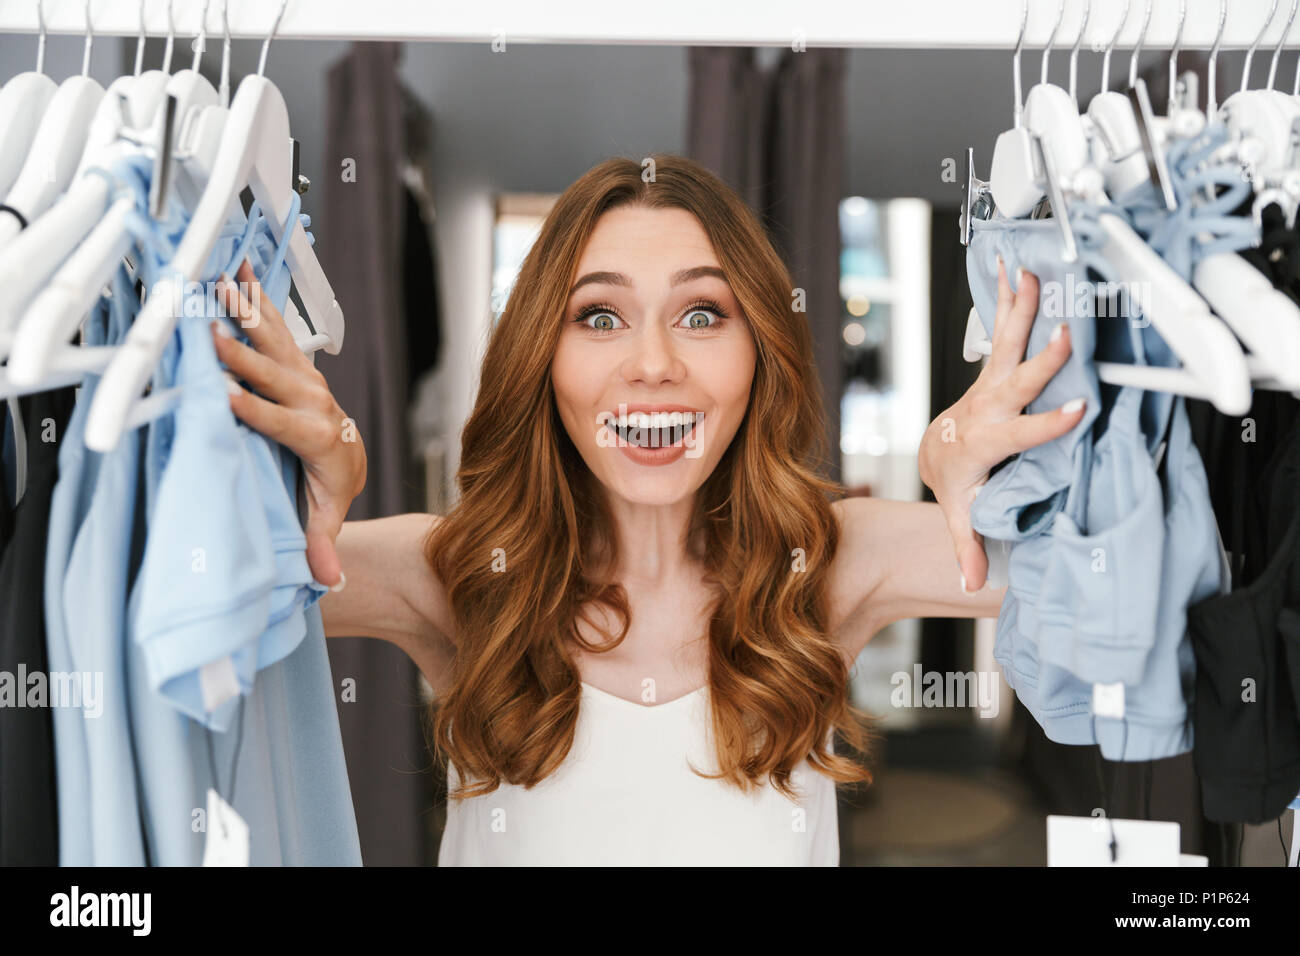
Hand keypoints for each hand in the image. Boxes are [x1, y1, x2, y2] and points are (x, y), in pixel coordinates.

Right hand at [212, 258, 365, 589]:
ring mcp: (308, 378)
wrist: (352, 458)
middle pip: (274, 376)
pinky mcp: (300, 363)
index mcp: (318, 438)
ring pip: (276, 342)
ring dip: (249, 312)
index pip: (282, 423)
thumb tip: (329, 579)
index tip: (226, 397)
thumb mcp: (326, 516)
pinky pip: (277, 327)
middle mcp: (316, 402)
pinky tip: (237, 271)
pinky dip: (257, 298)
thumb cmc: (330, 486)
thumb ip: (323, 544)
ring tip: (222, 284)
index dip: (256, 411)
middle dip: (241, 355)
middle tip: (208, 333)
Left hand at [918, 258, 1085, 592]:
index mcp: (983, 441)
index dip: (1046, 423)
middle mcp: (985, 405)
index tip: (1077, 410)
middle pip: (1016, 380)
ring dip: (1019, 310)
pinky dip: (1010, 296)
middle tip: (1064, 334)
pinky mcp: (992, 366)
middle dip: (1042, 360)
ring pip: (1005, 343)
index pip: (1018, 432)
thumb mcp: (960, 512)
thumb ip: (967, 544)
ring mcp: (988, 382)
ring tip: (1031, 277)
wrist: (935, 447)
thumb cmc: (956, 478)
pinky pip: (1002, 327)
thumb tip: (970, 584)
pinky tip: (1017, 267)